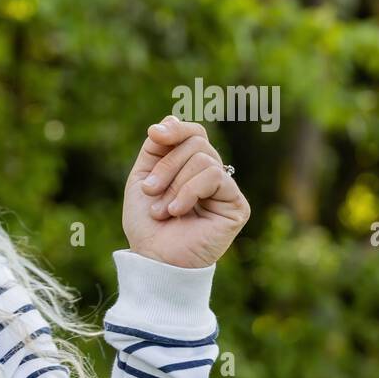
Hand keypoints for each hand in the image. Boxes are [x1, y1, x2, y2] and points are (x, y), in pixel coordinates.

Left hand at [122, 116, 249, 268]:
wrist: (153, 258)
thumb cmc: (146, 224)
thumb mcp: (142, 179)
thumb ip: (156, 149)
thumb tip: (170, 119)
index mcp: (190, 168)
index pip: (194, 133)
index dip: (176, 129)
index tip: (155, 134)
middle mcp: (212, 176)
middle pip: (196, 142)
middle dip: (166, 164)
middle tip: (149, 190)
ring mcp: (226, 190)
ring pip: (203, 158)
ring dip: (173, 183)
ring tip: (161, 209)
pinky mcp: (236, 205)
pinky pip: (214, 176)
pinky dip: (189, 191)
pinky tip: (177, 211)